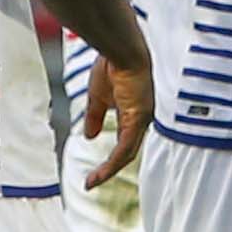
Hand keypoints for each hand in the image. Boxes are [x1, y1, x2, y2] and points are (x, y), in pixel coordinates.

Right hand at [78, 50, 150, 186]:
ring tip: (93, 181)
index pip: (123, 143)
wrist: (120, 49)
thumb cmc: (112, 65)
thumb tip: (88, 136)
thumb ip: (94, 117)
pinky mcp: (139, 118)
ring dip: (109, 170)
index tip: (94, 170)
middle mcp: (141, 120)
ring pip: (127, 154)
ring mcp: (142, 120)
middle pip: (127, 153)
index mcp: (133, 114)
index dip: (110, 158)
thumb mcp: (97, 97)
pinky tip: (102, 171)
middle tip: (92, 182)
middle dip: (109, 169)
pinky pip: (126, 148)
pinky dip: (113, 162)